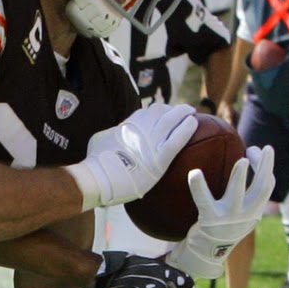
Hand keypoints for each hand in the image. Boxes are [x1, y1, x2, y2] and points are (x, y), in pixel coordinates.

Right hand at [68, 103, 196, 210]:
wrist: (97, 178)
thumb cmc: (95, 162)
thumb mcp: (99, 139)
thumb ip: (111, 133)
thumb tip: (113, 134)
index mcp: (128, 125)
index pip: (147, 112)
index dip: (158, 111)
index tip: (164, 112)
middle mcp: (141, 129)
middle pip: (161, 112)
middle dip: (173, 109)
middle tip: (183, 111)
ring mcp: (150, 142)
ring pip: (172, 121)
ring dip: (183, 113)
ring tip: (192, 112)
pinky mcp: (158, 159)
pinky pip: (176, 140)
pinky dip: (186, 130)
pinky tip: (193, 124)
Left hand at [166, 145, 275, 277]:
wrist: (205, 254)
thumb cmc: (221, 228)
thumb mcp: (239, 215)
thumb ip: (244, 196)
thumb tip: (242, 164)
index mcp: (253, 212)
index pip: (267, 187)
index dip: (267, 167)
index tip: (263, 149)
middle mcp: (244, 215)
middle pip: (260, 189)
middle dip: (264, 167)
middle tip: (263, 148)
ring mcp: (227, 218)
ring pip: (237, 194)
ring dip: (240, 176)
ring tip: (242, 160)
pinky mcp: (209, 220)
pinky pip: (204, 200)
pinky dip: (199, 187)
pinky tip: (194, 173)